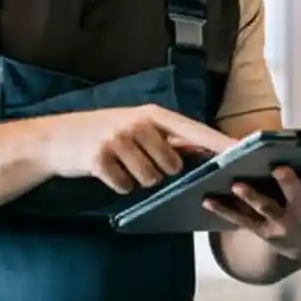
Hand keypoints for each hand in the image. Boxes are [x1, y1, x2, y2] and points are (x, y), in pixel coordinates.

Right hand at [46, 105, 236, 193]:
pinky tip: (106, 171)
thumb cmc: (104, 132)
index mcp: (152, 114)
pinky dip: (118, 185)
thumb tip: (205, 149)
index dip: (218, 143)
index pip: (194, 129)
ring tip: (120, 163)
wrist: (57, 137)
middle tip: (136, 159)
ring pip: (149, 179)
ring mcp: (117, 139)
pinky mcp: (100, 159)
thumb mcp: (137, 126)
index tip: (242, 150)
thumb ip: (168, 137)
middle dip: (158, 171)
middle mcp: (137, 123)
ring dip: (137, 179)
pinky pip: (125, 186)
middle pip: (171, 165)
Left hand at [202, 155, 300, 260]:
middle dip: (288, 183)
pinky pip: (240, 219)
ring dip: (251, 197)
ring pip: (265, 209)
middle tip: (279, 167)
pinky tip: (206, 197)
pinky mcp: (260, 229)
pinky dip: (223, 209)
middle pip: (296, 197)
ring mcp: (281, 223)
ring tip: (237, 183)